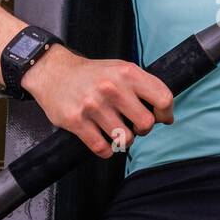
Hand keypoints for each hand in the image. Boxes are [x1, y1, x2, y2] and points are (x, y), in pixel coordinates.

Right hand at [21, 45, 173, 157]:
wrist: (53, 72)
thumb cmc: (92, 74)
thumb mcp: (121, 69)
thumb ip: (143, 87)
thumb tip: (164, 115)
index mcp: (127, 72)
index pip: (163, 98)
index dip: (165, 113)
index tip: (160, 118)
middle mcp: (112, 88)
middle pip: (146, 124)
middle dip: (142, 129)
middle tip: (133, 125)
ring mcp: (93, 105)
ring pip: (125, 139)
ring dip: (122, 140)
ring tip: (115, 131)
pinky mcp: (76, 121)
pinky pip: (102, 148)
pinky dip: (106, 150)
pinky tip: (102, 140)